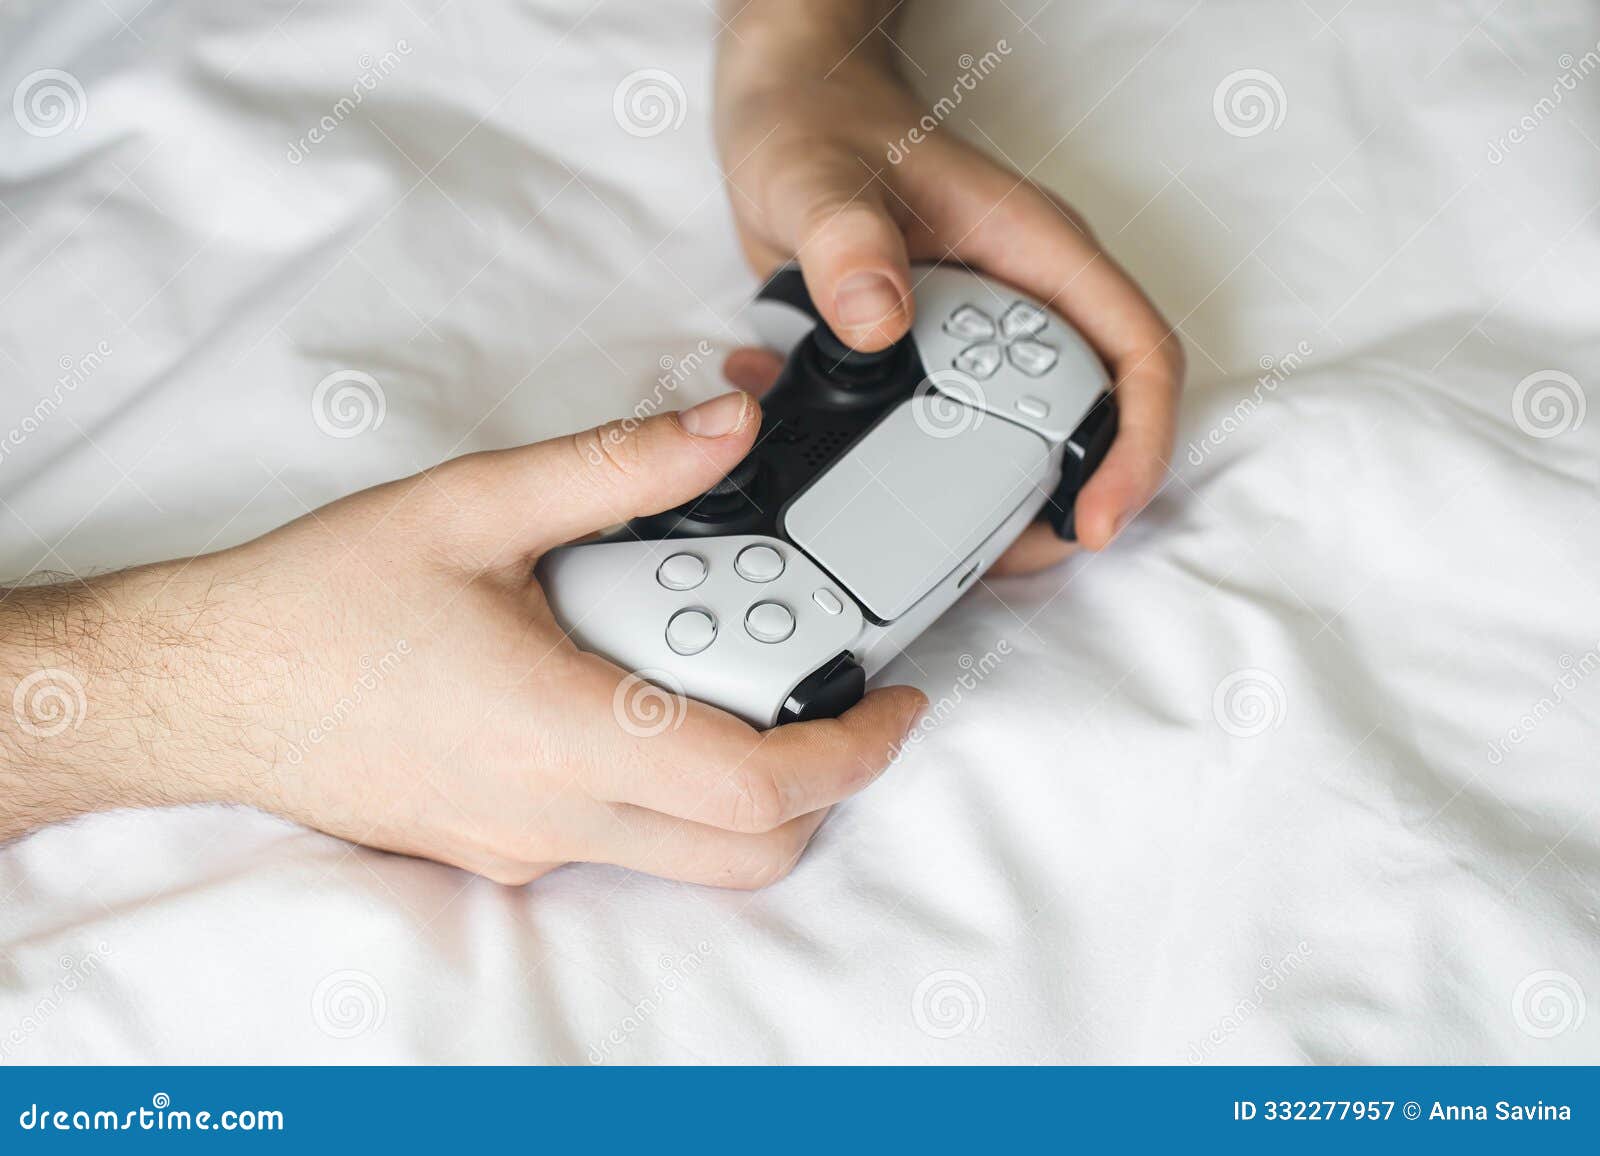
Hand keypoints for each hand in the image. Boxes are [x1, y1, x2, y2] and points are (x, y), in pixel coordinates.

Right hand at [0, 392, 925, 887]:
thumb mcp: (471, 506)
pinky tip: (637, 694)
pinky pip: (620, 842)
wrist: (200, 687)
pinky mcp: (498, 851)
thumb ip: (613, 466)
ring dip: (749, 793)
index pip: (752, 787)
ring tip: (742, 682)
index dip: (854, 757)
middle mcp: (552, 816)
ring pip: (688, 860)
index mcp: (560, 734)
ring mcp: (525, 847)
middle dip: (825, 792)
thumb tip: (722, 426)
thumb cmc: (317, 605)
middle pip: (747, 853)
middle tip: (842, 704)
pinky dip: (669, 789)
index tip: (898, 708)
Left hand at [715, 1, 1184, 570]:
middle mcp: (1020, 295)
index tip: (1098, 515)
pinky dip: (924, 475)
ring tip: (947, 551)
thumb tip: (879, 319)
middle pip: (1091, 414)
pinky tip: (866, 494)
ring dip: (997, 503)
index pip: (1132, 349)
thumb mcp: (813, 175)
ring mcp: (978, 330)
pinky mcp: (930, 355)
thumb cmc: (814, 122)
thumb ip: (842, 237)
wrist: (783, 112)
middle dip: (1068, 497)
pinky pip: (957, 430)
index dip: (1138, 441)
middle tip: (1019, 558)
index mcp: (1032, 248)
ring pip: (1025, 436)